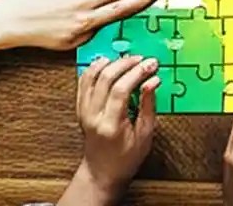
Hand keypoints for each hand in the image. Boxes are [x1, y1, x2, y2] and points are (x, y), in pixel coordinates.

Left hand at [65, 55, 160, 205]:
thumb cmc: (126, 159)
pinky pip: (83, 82)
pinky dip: (94, 69)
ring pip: (91, 76)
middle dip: (125, 64)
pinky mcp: (80, 108)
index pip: (121, 89)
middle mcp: (93, 116)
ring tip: (126, 59)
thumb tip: (153, 80)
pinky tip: (107, 64)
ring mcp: (83, 111)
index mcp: (110, 125)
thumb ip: (148, 106)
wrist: (102, 172)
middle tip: (141, 60)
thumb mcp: (145, 135)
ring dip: (109, 63)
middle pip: (105, 78)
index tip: (152, 64)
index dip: (137, 72)